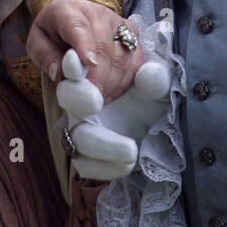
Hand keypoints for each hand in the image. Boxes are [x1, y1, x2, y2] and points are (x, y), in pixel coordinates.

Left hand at [27, 0, 142, 103]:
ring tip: (99, 99)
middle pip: (104, 47)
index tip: (88, 65)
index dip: (85, 46)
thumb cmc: (54, 30)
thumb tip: (59, 73)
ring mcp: (118, 23)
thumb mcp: (37, 40)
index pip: (79, 27)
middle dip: (99, 77)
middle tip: (91, 100)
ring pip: (123, 56)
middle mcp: (98, 13)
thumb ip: (45, 56)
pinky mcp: (132, 34)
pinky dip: (125, 80)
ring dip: (112, 82)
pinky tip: (111, 92)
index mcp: (69, 11)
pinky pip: (135, 60)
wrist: (74, 12)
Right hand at [56, 46, 173, 180]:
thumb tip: (150, 74)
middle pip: (67, 95)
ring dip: (100, 145)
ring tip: (130, 150)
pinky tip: (128, 163)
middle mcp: (80, 98)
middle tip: (96, 100)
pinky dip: (105, 167)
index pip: (75, 65)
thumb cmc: (152, 91)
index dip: (72, 63)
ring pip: (74, 137)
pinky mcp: (88, 154)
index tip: (76, 59)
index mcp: (93, 73)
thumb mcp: (160, 82)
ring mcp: (81, 127)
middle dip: (78, 96)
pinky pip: (86, 165)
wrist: (156, 120)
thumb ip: (155, 77)